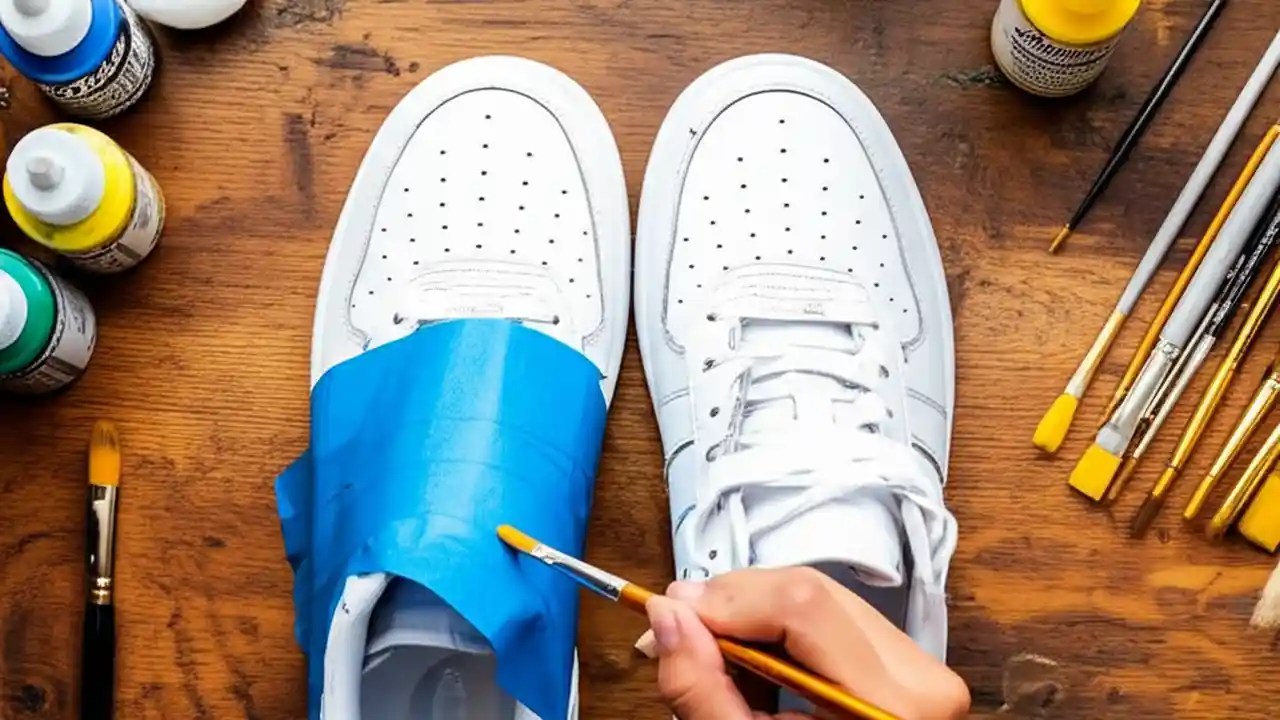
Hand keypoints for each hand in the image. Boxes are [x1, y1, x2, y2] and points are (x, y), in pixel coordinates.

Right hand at [643, 567, 969, 719]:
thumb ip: (705, 690)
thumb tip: (669, 620)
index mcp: (891, 706)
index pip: (802, 606)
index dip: (728, 601)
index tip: (676, 614)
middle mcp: (921, 677)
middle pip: (809, 591)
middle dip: (734, 605)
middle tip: (684, 632)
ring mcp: (920, 669)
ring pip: (819, 597)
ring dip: (754, 618)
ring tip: (722, 664)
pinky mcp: (906, 668)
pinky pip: (834, 620)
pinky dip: (781, 635)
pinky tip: (758, 671)